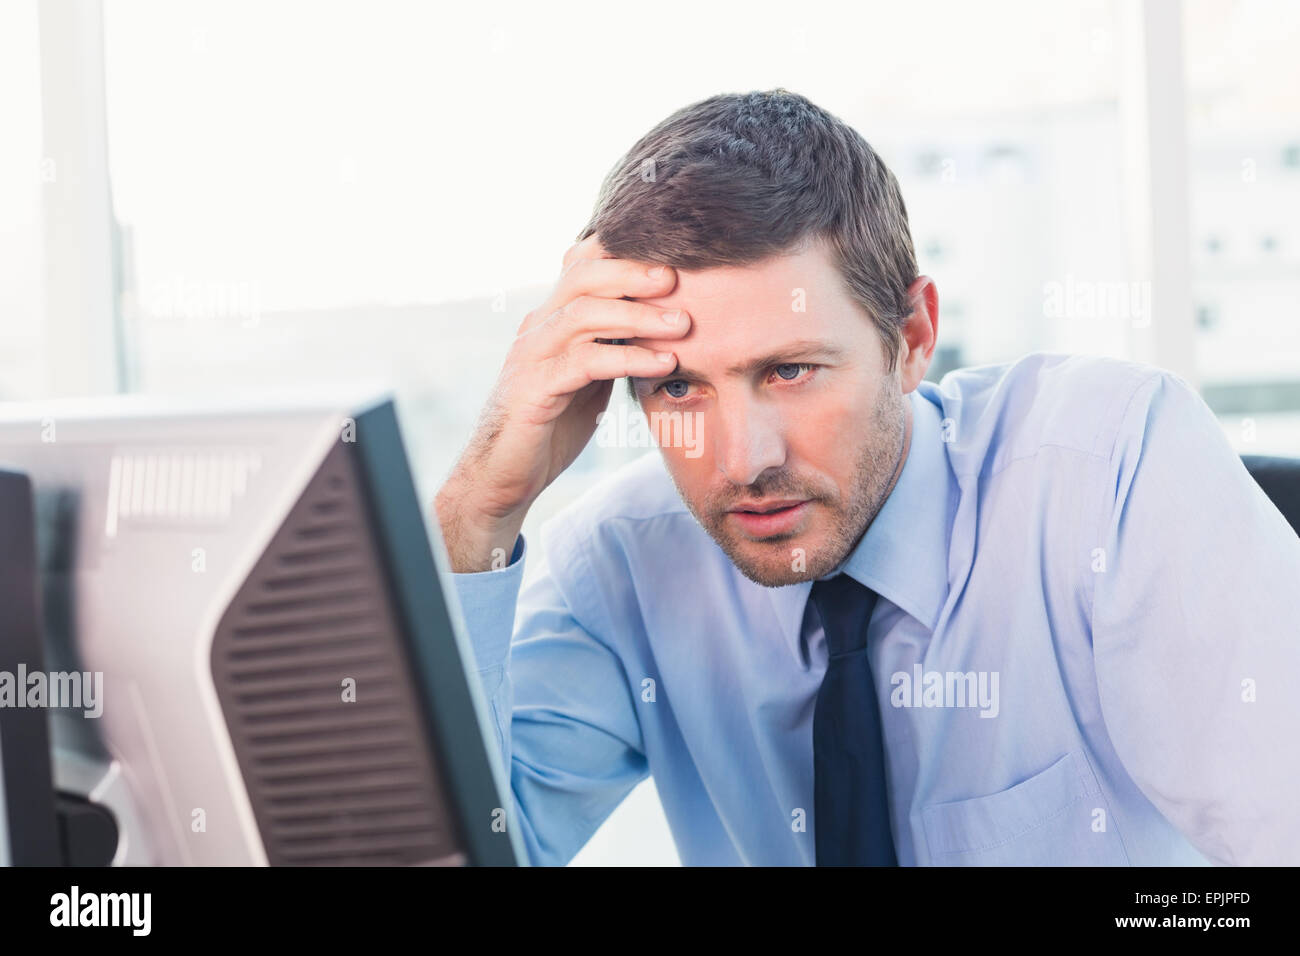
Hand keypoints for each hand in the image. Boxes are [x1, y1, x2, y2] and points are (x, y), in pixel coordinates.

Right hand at [434, 235, 688, 570]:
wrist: (506, 476)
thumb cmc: (551, 426)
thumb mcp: (588, 377)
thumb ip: (612, 346)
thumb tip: (660, 324)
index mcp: (550, 318)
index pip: (583, 266)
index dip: (624, 255)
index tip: (671, 259)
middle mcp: (537, 328)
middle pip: (582, 277)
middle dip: (632, 273)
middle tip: (677, 279)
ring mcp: (531, 356)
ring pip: (583, 315)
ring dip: (638, 316)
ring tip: (682, 325)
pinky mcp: (534, 389)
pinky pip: (585, 361)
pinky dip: (629, 357)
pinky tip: (663, 363)